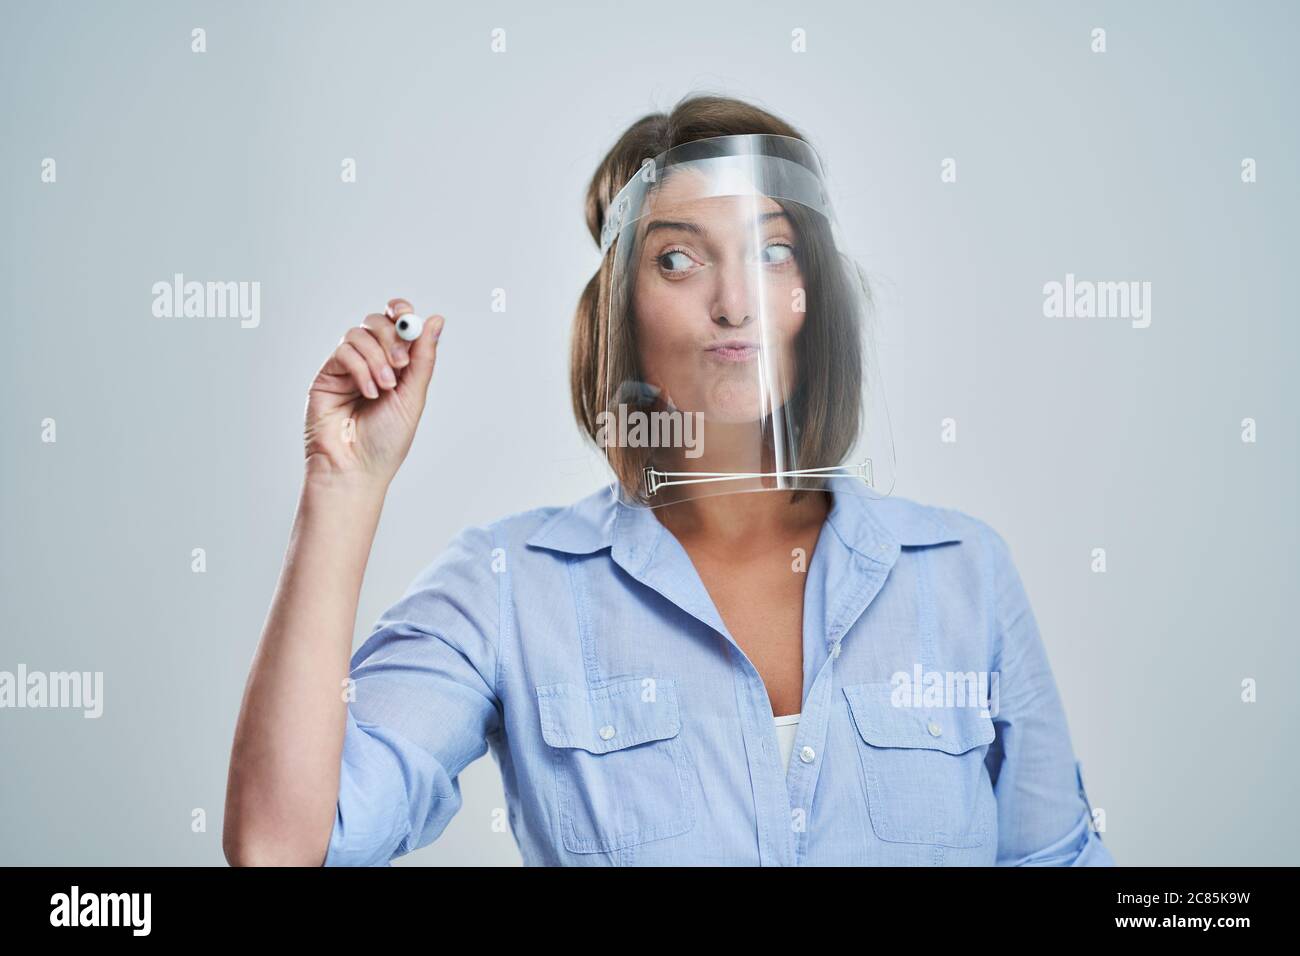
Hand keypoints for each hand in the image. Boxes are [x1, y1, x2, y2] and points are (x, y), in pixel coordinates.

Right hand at [303, 298, 443, 487]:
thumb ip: (423, 358)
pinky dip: (360, 368)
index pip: (396, 325)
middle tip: (400, 363)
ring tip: (384, 388)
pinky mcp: (327, 376)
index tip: (407, 317)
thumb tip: (435, 320)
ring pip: (358, 334)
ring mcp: (347, 368)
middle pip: (376, 322)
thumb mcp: (413, 397)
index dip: (401, 313)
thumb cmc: (385, 442)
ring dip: (376, 358)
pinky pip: (343, 352)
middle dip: (391, 337)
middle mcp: (370, 362)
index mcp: (395, 366)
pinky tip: (367, 393)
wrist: (356, 469)